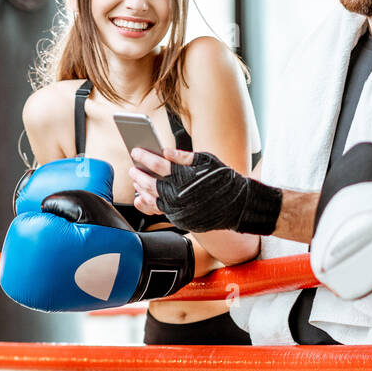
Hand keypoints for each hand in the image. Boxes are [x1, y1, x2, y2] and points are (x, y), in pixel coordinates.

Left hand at [133, 147, 281, 234]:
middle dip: (139, 174)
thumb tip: (165, 151)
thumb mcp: (207, 161)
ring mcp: (179, 210)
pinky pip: (160, 212)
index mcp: (185, 177)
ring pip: (153, 200)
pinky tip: (143, 199)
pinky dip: (149, 205)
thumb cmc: (224, 180)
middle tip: (132, 168)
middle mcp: (180, 195)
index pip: (158, 164)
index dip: (145, 156)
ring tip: (137, 182)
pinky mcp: (181, 220)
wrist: (239, 206)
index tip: (135, 150)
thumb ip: (185, 156)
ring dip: (142, 190)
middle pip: (151, 183)